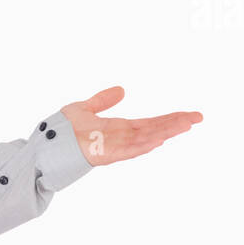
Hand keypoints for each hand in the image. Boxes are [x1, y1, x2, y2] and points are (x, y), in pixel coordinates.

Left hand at [60, 86, 201, 166]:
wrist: (45, 146)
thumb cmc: (61, 131)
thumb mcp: (84, 108)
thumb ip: (103, 101)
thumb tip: (122, 90)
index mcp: (119, 129)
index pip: (150, 123)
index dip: (170, 119)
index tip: (190, 115)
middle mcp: (120, 138)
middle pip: (154, 129)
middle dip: (175, 124)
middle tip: (198, 118)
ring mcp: (114, 147)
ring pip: (145, 139)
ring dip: (166, 131)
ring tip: (186, 125)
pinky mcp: (104, 155)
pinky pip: (127, 150)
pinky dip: (143, 145)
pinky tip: (159, 140)